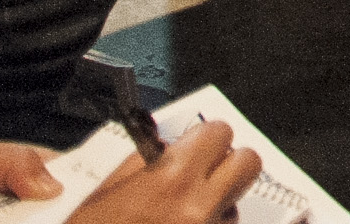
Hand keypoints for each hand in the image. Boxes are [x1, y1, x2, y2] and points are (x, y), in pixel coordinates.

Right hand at [72, 124, 261, 222]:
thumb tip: (168, 147)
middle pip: (248, 164)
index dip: (206, 139)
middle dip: (227, 165)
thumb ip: (141, 164)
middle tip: (202, 176)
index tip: (195, 147)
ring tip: (180, 219)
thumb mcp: (101, 195)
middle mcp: (197, 208)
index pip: (219, 133)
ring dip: (218, 208)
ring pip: (237, 207)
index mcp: (170, 180)